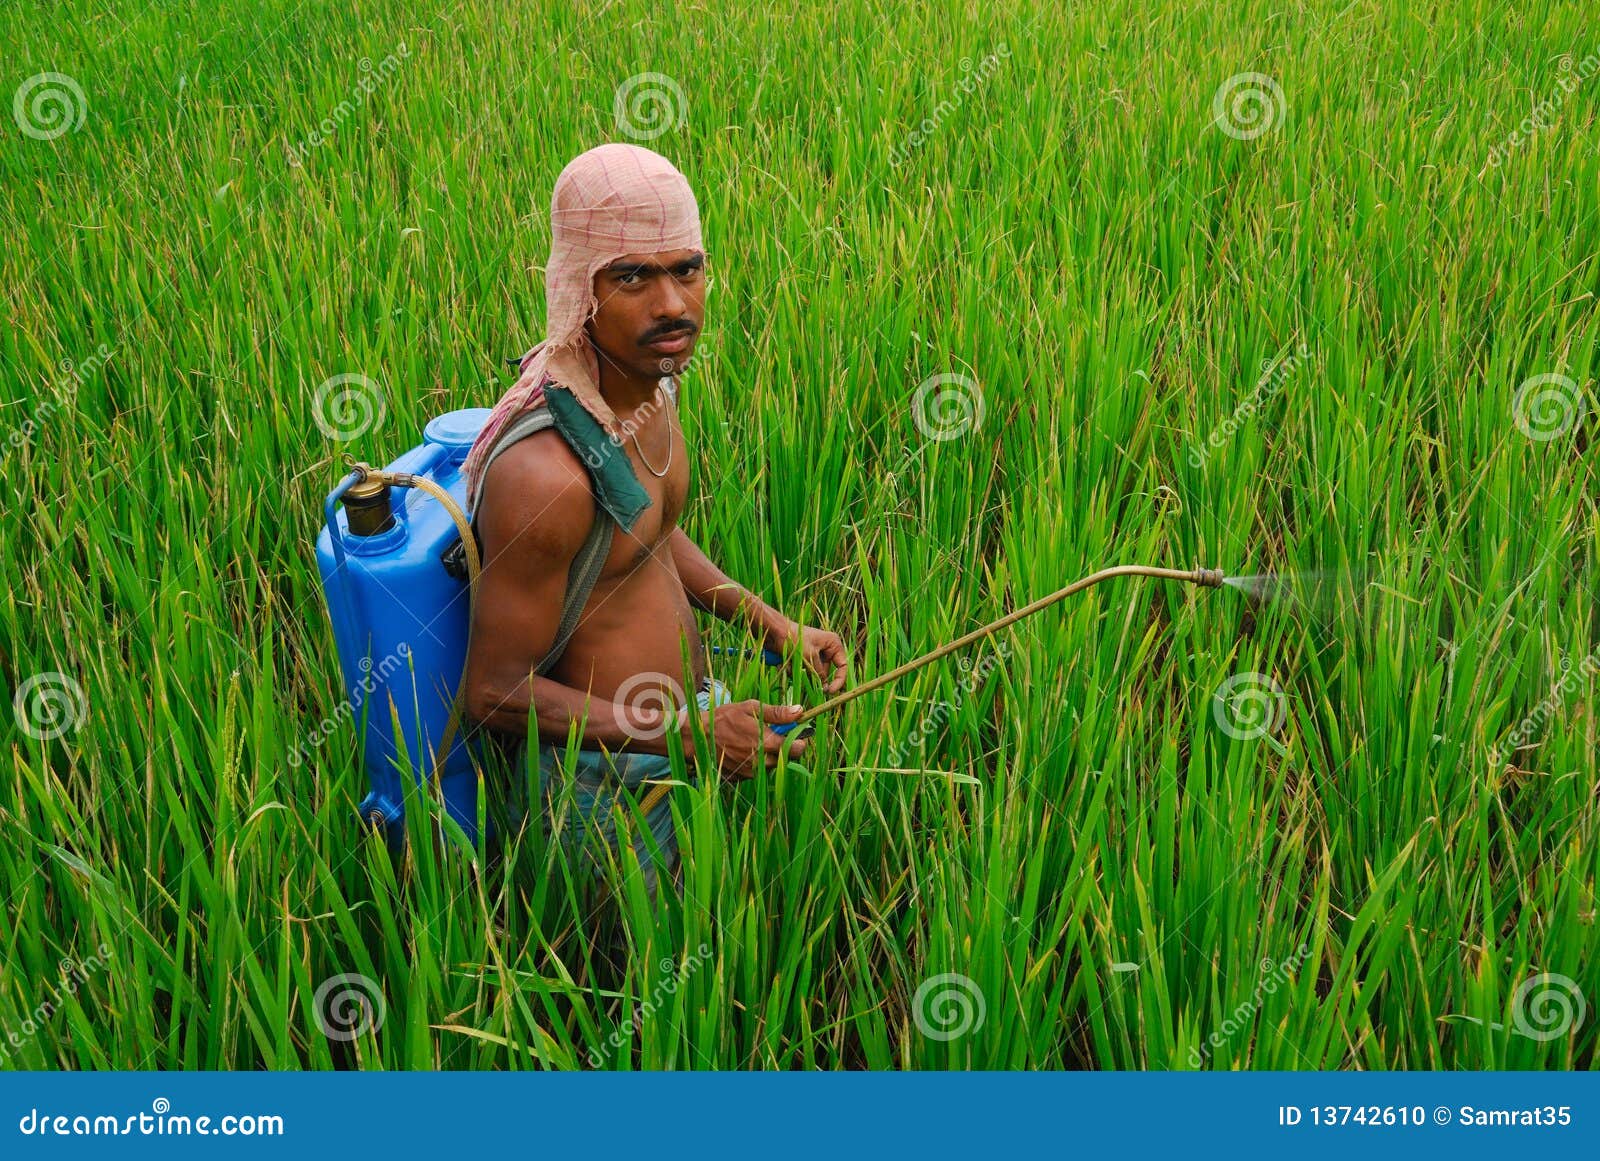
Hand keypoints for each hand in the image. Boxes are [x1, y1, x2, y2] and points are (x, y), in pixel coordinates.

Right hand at [680, 699, 810, 780]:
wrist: (696, 738)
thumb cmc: (723, 719)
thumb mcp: (750, 708)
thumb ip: (777, 713)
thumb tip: (800, 711)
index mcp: (766, 743)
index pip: (797, 750)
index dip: (800, 742)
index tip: (796, 734)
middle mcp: (761, 762)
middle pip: (786, 760)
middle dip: (784, 748)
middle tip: (773, 735)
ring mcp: (750, 773)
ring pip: (771, 766)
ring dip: (769, 755)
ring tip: (753, 740)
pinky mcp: (741, 778)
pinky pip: (756, 771)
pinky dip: (755, 762)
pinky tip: (742, 749)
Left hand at [768, 622, 849, 693]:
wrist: (773, 631)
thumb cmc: (794, 638)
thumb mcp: (809, 656)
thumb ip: (819, 673)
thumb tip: (825, 688)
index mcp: (833, 643)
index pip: (842, 666)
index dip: (838, 680)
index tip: (830, 692)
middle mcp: (826, 648)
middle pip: (826, 672)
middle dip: (814, 677)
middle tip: (805, 680)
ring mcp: (814, 653)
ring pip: (813, 673)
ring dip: (803, 674)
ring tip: (791, 666)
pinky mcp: (803, 658)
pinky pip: (804, 671)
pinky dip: (796, 671)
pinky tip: (787, 665)